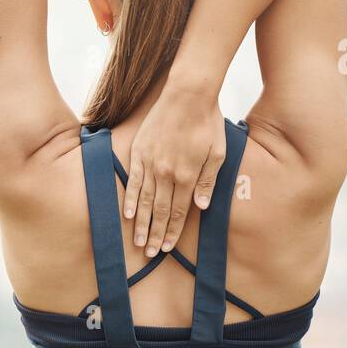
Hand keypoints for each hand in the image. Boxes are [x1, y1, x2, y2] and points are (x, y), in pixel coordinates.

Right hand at [123, 87, 226, 256]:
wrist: (188, 94)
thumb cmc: (208, 123)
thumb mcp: (218, 153)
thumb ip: (208, 180)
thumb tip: (202, 206)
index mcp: (188, 175)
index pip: (179, 211)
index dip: (173, 231)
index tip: (167, 247)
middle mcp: (167, 173)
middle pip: (160, 211)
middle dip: (155, 234)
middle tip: (150, 253)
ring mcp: (151, 163)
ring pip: (145, 200)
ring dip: (142, 223)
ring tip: (138, 241)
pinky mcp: (139, 152)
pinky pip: (133, 180)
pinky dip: (130, 199)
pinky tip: (128, 214)